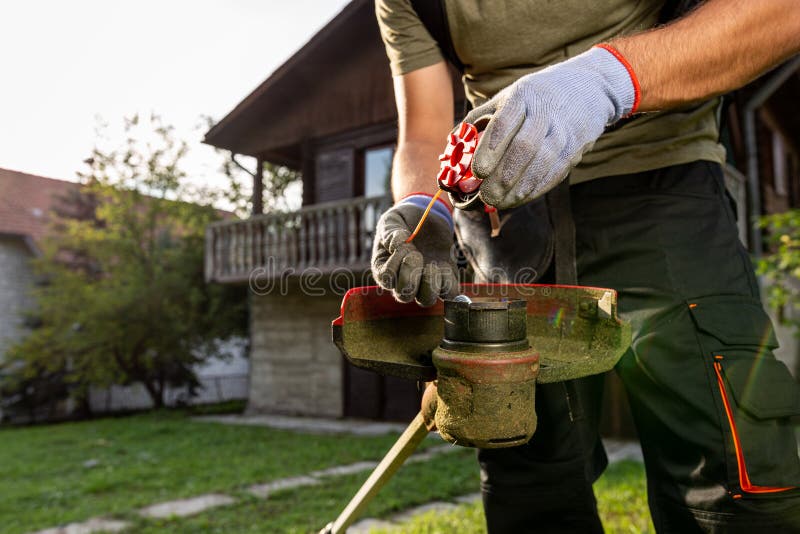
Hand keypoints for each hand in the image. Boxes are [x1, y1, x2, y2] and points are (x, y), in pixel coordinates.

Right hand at [371, 194, 458, 306]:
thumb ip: (389, 231)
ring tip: (432, 265)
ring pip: (426, 300)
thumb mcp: (392, 219)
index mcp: (384, 269)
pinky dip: (449, 283)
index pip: (386, 278)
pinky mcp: (443, 280)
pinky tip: (444, 264)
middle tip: (416, 254)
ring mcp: (424, 283)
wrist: (426, 216)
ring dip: (430, 284)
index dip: (396, 261)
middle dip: (411, 275)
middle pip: (405, 296)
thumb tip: (397, 243)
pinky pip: (449, 294)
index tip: (404, 243)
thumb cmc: (404, 220)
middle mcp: (403, 281)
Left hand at [466, 45, 637, 208]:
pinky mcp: (575, 150)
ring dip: (518, 189)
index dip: (490, 150)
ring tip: (498, 202)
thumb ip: (479, 119)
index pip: (505, 123)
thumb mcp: (507, 96)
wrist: (588, 89)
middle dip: (503, 176)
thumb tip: (451, 147)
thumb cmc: (535, 97)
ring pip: (541, 165)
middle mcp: (545, 113)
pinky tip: (517, 199)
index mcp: (522, 96)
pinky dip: (533, 190)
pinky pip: (553, 174)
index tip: (478, 171)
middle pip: (524, 148)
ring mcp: (563, 132)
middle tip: (485, 196)